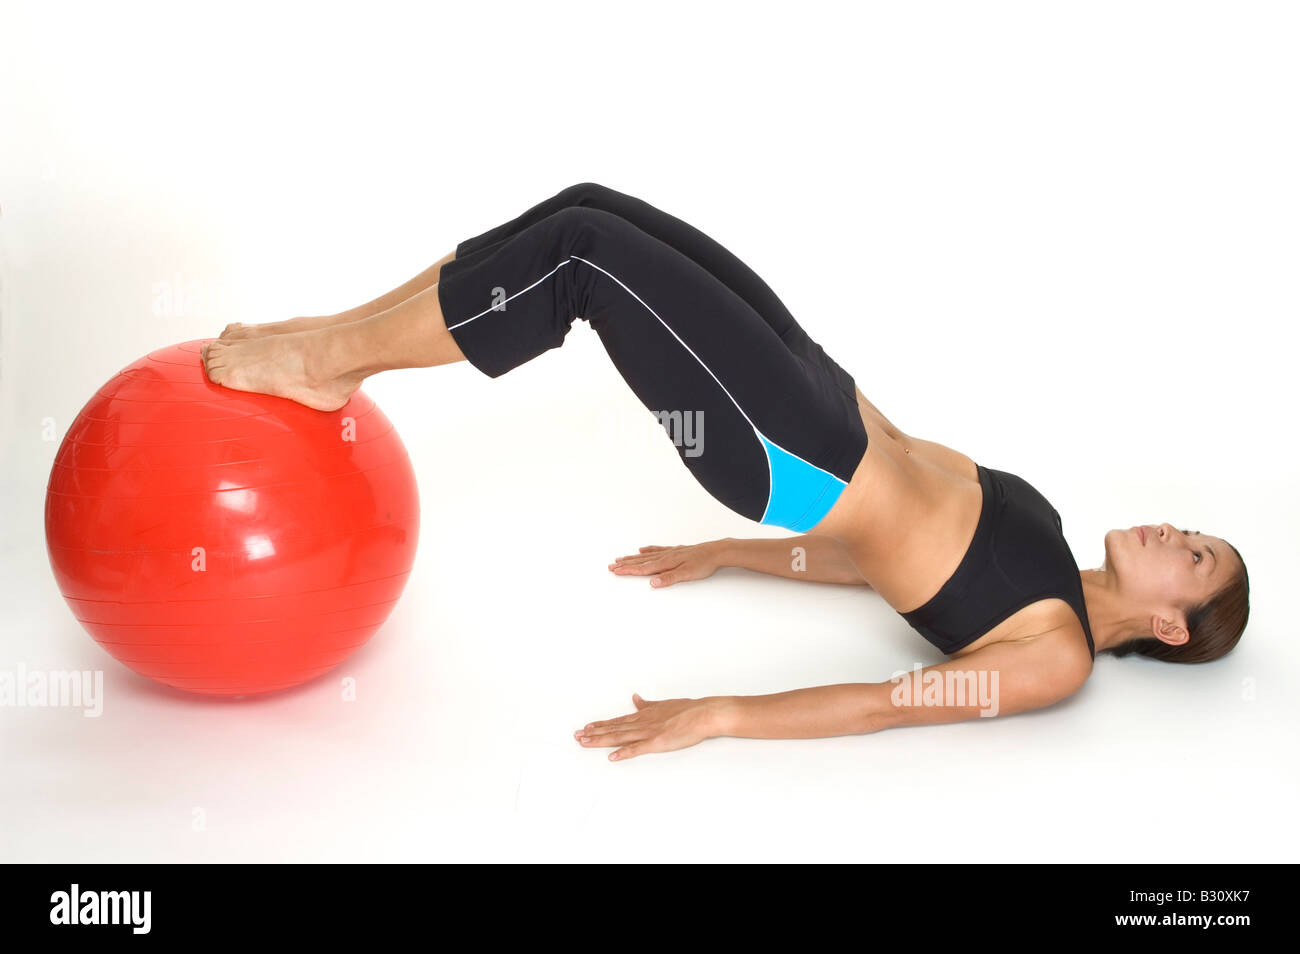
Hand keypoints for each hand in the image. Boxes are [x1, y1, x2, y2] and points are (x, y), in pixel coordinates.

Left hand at [575, 694, 726, 760]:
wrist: (702, 714)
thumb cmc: (686, 709)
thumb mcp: (662, 704)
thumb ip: (647, 704)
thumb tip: (635, 699)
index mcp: (644, 715)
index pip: (617, 721)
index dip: (600, 725)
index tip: (586, 727)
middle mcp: (642, 723)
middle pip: (613, 728)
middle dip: (593, 733)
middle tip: (576, 736)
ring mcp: (648, 732)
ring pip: (619, 736)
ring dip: (600, 740)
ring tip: (584, 742)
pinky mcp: (657, 742)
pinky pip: (637, 749)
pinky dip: (624, 753)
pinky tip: (612, 757)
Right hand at [607, 541, 725, 587]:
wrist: (715, 552)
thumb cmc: (703, 564)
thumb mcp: (686, 574)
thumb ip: (669, 578)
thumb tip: (652, 582)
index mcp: (666, 563)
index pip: (643, 568)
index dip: (628, 570)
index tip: (615, 571)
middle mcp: (665, 556)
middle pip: (641, 561)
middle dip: (625, 564)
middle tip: (611, 566)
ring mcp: (670, 553)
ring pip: (646, 556)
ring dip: (633, 558)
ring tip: (621, 558)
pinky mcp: (676, 551)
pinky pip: (657, 550)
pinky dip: (648, 550)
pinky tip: (642, 550)